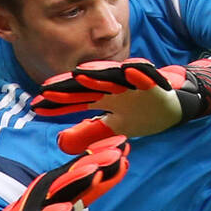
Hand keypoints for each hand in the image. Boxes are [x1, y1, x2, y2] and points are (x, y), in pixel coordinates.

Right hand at [0, 136, 129, 210]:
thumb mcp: (71, 198)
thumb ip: (95, 185)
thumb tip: (123, 164)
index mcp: (60, 182)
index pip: (84, 165)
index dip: (103, 155)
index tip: (125, 144)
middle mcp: (50, 190)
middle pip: (75, 174)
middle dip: (96, 162)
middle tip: (117, 153)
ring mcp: (38, 207)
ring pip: (59, 193)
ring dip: (76, 181)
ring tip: (93, 172)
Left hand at [33, 58, 210, 149]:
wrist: (176, 107)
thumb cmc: (142, 114)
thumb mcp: (113, 127)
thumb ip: (88, 132)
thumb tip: (60, 141)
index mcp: (104, 97)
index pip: (75, 99)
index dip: (56, 103)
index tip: (35, 106)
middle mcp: (115, 87)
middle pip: (88, 85)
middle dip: (69, 87)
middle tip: (47, 90)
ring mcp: (134, 83)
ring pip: (113, 77)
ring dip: (98, 74)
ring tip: (80, 75)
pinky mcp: (155, 82)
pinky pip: (147, 76)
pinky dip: (139, 72)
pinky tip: (129, 69)